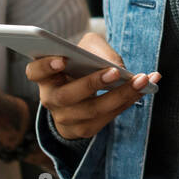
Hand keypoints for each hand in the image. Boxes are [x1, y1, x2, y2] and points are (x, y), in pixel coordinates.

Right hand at [23, 32, 160, 140]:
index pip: (34, 72)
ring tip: (142, 79)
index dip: (45, 67)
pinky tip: (144, 88)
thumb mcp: (86, 49)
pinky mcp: (84, 129)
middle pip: (67, 96)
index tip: (62, 59)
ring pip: (92, 110)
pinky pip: (107, 118)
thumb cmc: (82, 64)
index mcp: (45, 77)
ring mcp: (66, 119)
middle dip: (92, 84)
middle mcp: (51, 99)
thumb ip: (95, 49)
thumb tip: (114, 65)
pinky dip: (128, 101)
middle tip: (114, 71)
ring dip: (120, 94)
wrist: (83, 92)